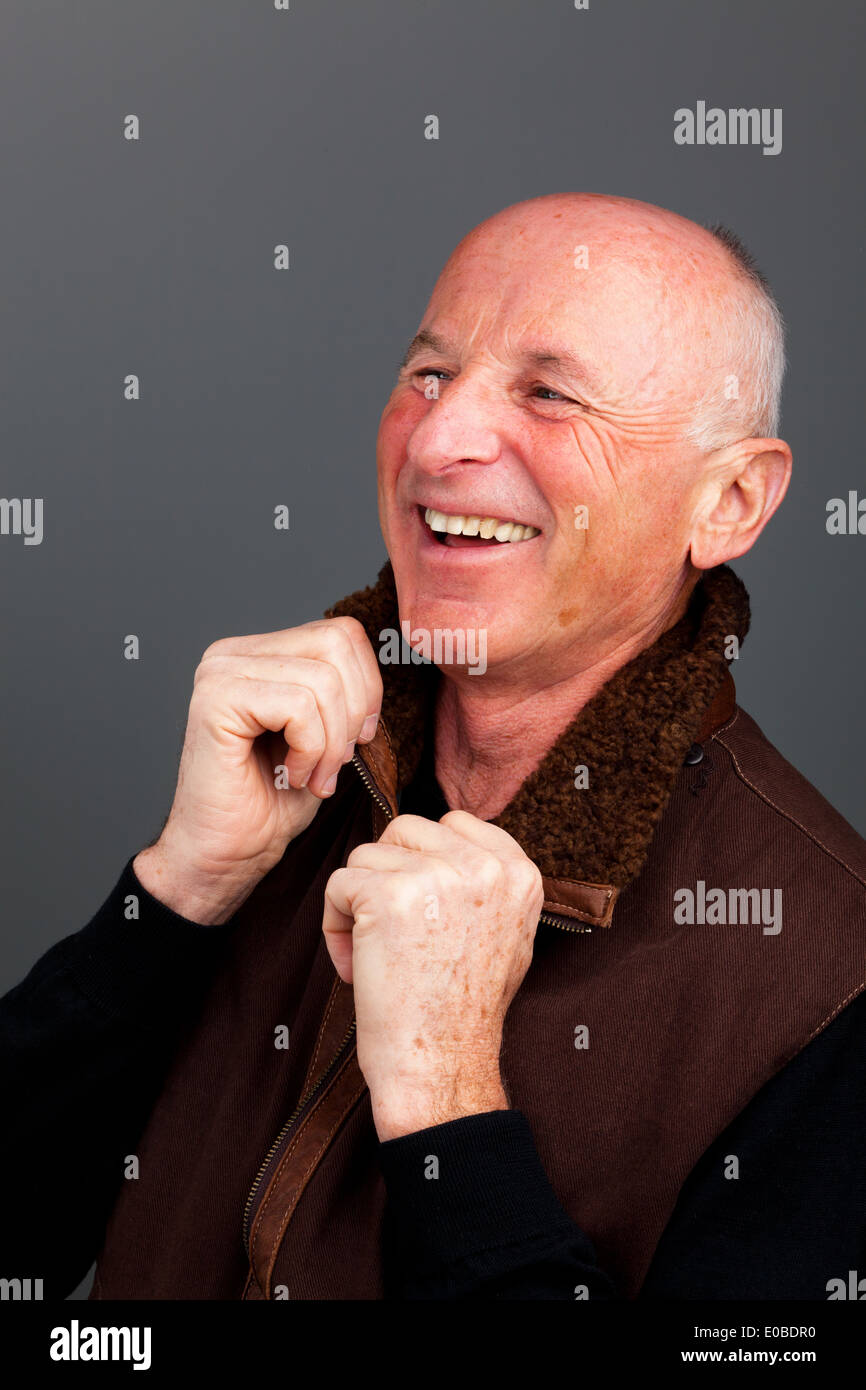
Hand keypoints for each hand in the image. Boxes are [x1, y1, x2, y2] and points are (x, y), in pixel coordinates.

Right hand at [134, 616, 381, 923]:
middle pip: (335, 644)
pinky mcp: (216, 700)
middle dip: (354, 711)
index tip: (357, 738)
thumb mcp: (326, 734)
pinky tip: (292, 776)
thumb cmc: (272, 803)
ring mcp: (220, 672)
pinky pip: (298, 707)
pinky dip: (310, 749)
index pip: (341, 633)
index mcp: (259, 653)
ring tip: (313, 776)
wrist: (225, 854)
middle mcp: (232, 653)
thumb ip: (345, 691)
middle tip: (336, 762)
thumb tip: (390, 662)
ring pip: (322, 680)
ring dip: (332, 741)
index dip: (367, 687)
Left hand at [322, 810, 543, 1139]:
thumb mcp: (507, 934)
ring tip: (377, 955)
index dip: (423, 863)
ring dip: (359, 903)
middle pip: (405, 831)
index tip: (423, 914)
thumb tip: (449, 838)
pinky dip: (334, 926)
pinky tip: (356, 966)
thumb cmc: (463, 1012)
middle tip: (393, 935)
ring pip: (368, 855)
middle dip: (387, 877)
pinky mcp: (389, 895)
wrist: (441, 1067)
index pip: (454, 822)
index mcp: (518, 872)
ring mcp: (437, 876)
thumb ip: (486, 882)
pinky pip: (339, 884)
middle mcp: (484, 867)